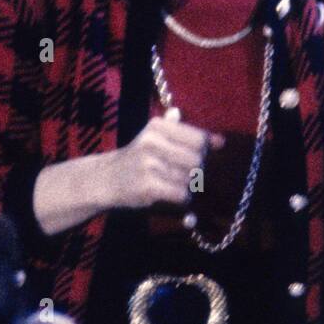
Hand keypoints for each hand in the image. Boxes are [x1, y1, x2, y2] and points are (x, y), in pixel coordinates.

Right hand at [101, 114, 224, 209]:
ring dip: (189, 185)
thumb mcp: (155, 138)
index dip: (210, 145)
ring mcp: (148, 164)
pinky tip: (174, 195)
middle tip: (189, 173)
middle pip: (197, 159)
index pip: (198, 137)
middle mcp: (152, 141)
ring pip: (190, 177)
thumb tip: (219, 140)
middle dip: (198, 169)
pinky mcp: (147, 186)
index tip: (217, 148)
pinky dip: (182, 197)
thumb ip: (185, 135)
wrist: (104, 180)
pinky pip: (181, 193)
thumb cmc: (138, 158)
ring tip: (176, 183)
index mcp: (157, 126)